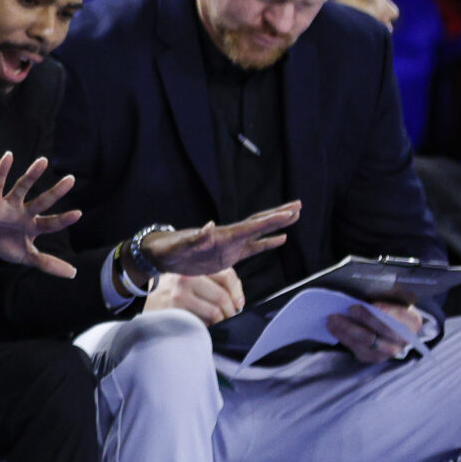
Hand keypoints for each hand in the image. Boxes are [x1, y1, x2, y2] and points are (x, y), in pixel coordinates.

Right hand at [0, 152, 82, 278]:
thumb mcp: (26, 256)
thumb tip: (73, 273)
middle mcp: (24, 212)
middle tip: (70, 180)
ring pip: (22, 188)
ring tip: (43, 161)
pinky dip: (1, 170)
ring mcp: (9, 205)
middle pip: (42, 201)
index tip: (78, 213)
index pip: (51, 223)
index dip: (63, 219)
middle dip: (55, 192)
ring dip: (32, 175)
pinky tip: (8, 156)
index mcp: (33, 226)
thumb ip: (48, 263)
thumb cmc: (5, 243)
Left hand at [141, 203, 299, 280]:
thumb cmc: (169, 249)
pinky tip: (281, 240)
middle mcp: (230, 237)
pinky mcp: (229, 256)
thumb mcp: (181, 245)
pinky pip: (253, 249)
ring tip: (295, 216)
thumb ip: (196, 238)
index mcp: (223, 235)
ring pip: (260, 233)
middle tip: (299, 206)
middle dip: (279, 216)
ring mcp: (231, 245)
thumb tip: (209, 227)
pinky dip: (268, 244)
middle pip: (260, 223)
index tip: (289, 212)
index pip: (252, 226)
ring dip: (277, 225)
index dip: (271, 221)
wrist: (161, 255)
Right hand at [144, 268, 243, 324]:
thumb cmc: (173, 290)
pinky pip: (201, 322)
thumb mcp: (191, 278)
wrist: (143, 299)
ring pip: (214, 312)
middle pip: (222, 296)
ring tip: (219, 323)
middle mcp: (187, 278)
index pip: (227, 275)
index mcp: (195, 267)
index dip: (237, 292)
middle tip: (231, 317)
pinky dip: (207, 326)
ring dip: (220, 321)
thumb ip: (214, 282)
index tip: (239, 304)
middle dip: (231, 311)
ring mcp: (180, 295)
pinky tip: (204, 325)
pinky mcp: (175, 312)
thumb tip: (238, 301)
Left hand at [325, 301, 423, 363]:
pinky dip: (344, 338)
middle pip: (381, 331)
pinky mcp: (374, 358)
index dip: (387, 312)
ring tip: (333, 319)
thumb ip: (387, 298)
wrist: (396, 330)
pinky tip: (334, 328)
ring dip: (347, 330)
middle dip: (364, 319)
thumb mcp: (396, 300)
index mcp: (411, 322)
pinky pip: (357, 349)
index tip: (373, 304)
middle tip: (349, 309)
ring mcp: (388, 352)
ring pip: (366, 342)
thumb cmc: (392, 310)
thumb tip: (369, 298)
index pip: (398, 318)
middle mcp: (402, 340)